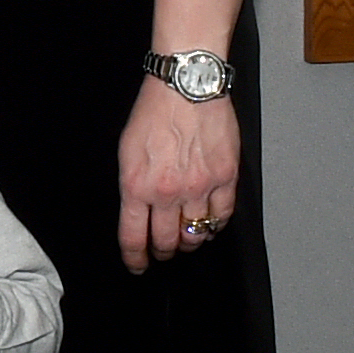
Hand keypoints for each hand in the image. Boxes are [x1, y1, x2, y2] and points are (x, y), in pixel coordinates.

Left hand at [118, 79, 239, 271]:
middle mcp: (168, 193)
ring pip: (196, 233)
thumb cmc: (153, 113)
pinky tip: (209, 224)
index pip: (134, 237)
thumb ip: (133, 185)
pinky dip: (215, 225)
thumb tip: (138, 212)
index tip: (137, 265)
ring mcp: (200, 187)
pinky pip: (222, 215)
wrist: (186, 87)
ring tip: (186, 239)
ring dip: (189, 241)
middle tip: (162, 252)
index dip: (135, 257)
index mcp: (137, 186)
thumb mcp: (127, 151)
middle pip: (167, 241)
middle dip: (162, 251)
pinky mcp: (226, 178)